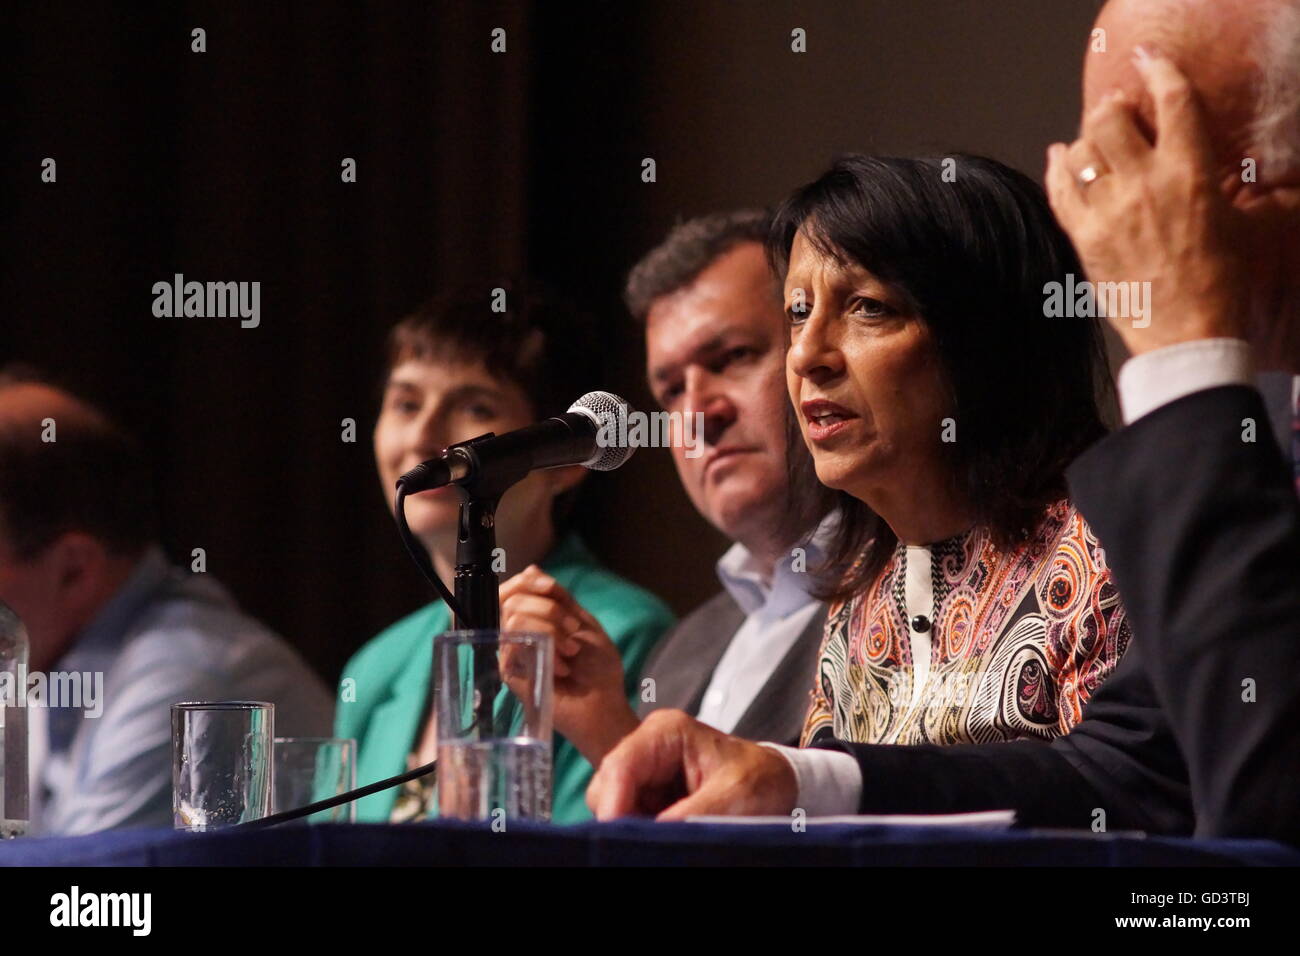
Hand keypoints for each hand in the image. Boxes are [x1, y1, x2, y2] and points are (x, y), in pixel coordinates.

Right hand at [499, 565, 638, 762]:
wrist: (604, 705)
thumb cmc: (598, 669)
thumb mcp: (583, 622)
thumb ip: (558, 598)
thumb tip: (531, 569)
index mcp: (532, 621)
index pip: (511, 589)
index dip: (528, 582)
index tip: (553, 589)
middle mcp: (515, 636)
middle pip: (511, 598)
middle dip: (549, 609)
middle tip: (573, 630)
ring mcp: (510, 654)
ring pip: (513, 617)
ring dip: (551, 629)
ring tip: (571, 652)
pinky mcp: (510, 674)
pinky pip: (515, 642)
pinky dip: (547, 649)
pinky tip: (562, 669)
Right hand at [586, 709, 797, 820]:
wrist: (775, 784)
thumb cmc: (761, 779)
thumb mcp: (735, 797)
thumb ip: (692, 815)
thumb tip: (650, 835)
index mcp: (665, 732)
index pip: (620, 766)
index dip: (612, 804)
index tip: (617, 836)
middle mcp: (647, 747)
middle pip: (606, 787)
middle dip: (620, 817)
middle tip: (650, 842)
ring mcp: (645, 771)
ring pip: (612, 805)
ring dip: (631, 825)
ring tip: (668, 836)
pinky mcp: (648, 794)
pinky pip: (627, 817)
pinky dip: (640, 830)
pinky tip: (664, 835)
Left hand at [1045, 47, 1251, 357]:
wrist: (1187, 334)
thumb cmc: (1221, 281)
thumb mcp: (1243, 224)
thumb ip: (1234, 189)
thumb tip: (1246, 179)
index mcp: (1191, 173)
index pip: (1173, 103)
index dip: (1159, 73)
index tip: (1149, 61)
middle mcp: (1145, 184)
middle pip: (1110, 120)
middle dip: (1113, 109)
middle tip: (1119, 112)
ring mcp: (1108, 211)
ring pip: (1081, 151)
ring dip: (1087, 139)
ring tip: (1095, 141)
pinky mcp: (1084, 237)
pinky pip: (1059, 189)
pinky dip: (1058, 168)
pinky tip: (1061, 158)